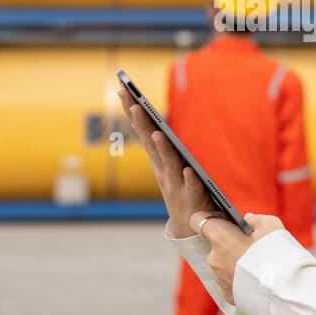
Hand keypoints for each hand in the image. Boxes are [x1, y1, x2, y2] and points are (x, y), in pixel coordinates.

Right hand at [116, 85, 219, 236]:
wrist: (188, 224)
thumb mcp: (167, 165)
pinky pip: (191, 186)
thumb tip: (150, 123)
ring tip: (158, 133)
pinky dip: (188, 178)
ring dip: (163, 148)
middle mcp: (163, 169)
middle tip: (134, 104)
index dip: (133, 111)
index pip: (143, 130)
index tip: (123, 90)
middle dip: (141, 123)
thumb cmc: (179, 189)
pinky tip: (187, 170)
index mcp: (158, 158)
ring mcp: (176, 183)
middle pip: (151, 143)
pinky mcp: (193, 197)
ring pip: (169, 163)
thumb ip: (161, 146)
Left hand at [202, 212, 284, 303]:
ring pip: (223, 264)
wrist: (284, 288)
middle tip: (250, 245)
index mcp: (220, 237)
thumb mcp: (270, 224)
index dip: (210, 218)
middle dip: (229, 243)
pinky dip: (239, 279)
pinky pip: (231, 282)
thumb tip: (247, 221)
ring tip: (256, 264)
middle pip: (215, 245)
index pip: (198, 220)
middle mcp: (214, 258)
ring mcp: (219, 278)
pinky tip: (255, 279)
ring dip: (234, 262)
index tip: (223, 220)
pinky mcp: (227, 294)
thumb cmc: (276, 251)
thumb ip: (254, 219)